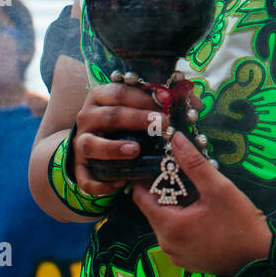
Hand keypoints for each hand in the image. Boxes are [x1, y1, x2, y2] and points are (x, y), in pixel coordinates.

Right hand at [71, 83, 158, 197]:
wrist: (90, 147)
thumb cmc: (123, 124)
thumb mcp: (139, 108)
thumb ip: (165, 104)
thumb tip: (197, 103)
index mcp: (101, 98)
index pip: (120, 92)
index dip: (143, 98)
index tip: (165, 105)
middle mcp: (87, 118)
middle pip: (110, 116)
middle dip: (136, 119)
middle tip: (160, 125)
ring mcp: (80, 144)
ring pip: (91, 145)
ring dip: (112, 148)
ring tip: (135, 151)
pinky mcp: (79, 168)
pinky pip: (85, 178)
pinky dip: (100, 183)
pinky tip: (119, 184)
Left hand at [131, 131, 271, 275]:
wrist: (260, 256)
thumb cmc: (240, 222)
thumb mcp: (218, 188)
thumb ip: (194, 164)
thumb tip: (176, 140)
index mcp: (169, 226)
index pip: (141, 198)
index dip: (147, 178)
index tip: (161, 164)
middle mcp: (167, 244)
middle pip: (154, 210)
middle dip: (165, 191)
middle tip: (184, 175)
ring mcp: (177, 255)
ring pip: (166, 223)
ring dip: (176, 207)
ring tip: (196, 193)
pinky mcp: (188, 261)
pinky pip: (177, 236)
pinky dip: (184, 222)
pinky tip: (203, 214)